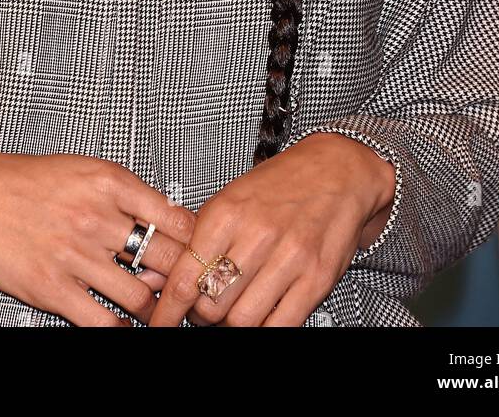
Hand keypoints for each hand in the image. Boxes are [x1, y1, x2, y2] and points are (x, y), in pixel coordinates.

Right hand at [0, 145, 195, 325]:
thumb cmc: (28, 180)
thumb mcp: (86, 169)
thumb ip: (126, 194)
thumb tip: (166, 224)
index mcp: (110, 182)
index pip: (177, 218)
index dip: (197, 242)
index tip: (202, 255)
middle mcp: (97, 218)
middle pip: (167, 259)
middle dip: (185, 280)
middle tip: (192, 292)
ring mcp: (75, 255)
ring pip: (141, 296)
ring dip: (157, 310)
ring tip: (162, 313)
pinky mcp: (53, 288)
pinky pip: (102, 321)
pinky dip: (122, 329)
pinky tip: (129, 327)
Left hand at [147, 132, 395, 326]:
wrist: (338, 169)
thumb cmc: (281, 183)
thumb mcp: (230, 198)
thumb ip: (200, 237)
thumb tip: (164, 279)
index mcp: (227, 212)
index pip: (185, 278)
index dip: (168, 310)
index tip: (160, 322)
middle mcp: (258, 235)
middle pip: (211, 306)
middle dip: (202, 316)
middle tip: (204, 310)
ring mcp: (290, 258)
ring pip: (243, 320)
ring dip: (232, 324)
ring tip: (233, 311)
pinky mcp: (318, 278)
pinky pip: (281, 325)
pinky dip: (265, 328)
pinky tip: (260, 317)